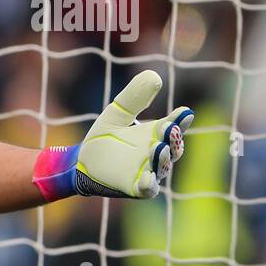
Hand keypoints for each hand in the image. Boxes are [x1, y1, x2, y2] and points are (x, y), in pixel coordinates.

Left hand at [33, 70, 194, 200]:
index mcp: (157, 134)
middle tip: (169, 127)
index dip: (181, 119)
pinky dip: (150, 184)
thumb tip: (153, 76)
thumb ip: (133, 97)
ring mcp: (149, 171)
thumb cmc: (104, 137)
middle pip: (174, 147)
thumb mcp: (117, 113)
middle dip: (173, 138)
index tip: (184, 112)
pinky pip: (148, 188)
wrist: (81, 160)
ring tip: (157, 147)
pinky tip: (148, 178)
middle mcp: (158, 153)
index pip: (176, 125)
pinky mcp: (135, 187)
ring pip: (164, 167)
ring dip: (163, 158)